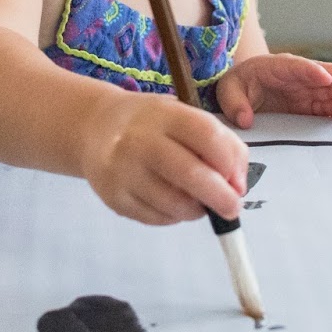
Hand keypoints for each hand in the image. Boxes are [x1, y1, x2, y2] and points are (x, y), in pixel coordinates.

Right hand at [78, 92, 248, 225]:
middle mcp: (140, 140)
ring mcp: (123, 171)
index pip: (207, 136)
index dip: (230, 163)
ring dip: (197, 210)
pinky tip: (171, 203)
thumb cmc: (150, 124)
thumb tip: (237, 186)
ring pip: (174, 204)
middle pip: (190, 174)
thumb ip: (219, 143)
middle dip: (221, 197)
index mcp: (164, 114)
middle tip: (232, 208)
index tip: (237, 180)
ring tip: (198, 203)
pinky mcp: (114, 198)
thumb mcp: (183, 116)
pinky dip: (173, 217)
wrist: (94, 127)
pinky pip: (156, 218)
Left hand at [216, 54, 331, 128]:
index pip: (295, 66)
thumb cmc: (236, 86)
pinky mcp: (305, 102)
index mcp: (274, 66)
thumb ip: (235, 103)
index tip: (325, 77)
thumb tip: (245, 119)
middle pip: (320, 73)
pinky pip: (323, 104)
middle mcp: (294, 75)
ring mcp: (302, 88)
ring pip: (327, 89)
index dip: (311, 71)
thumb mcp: (228, 91)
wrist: (240, 90)